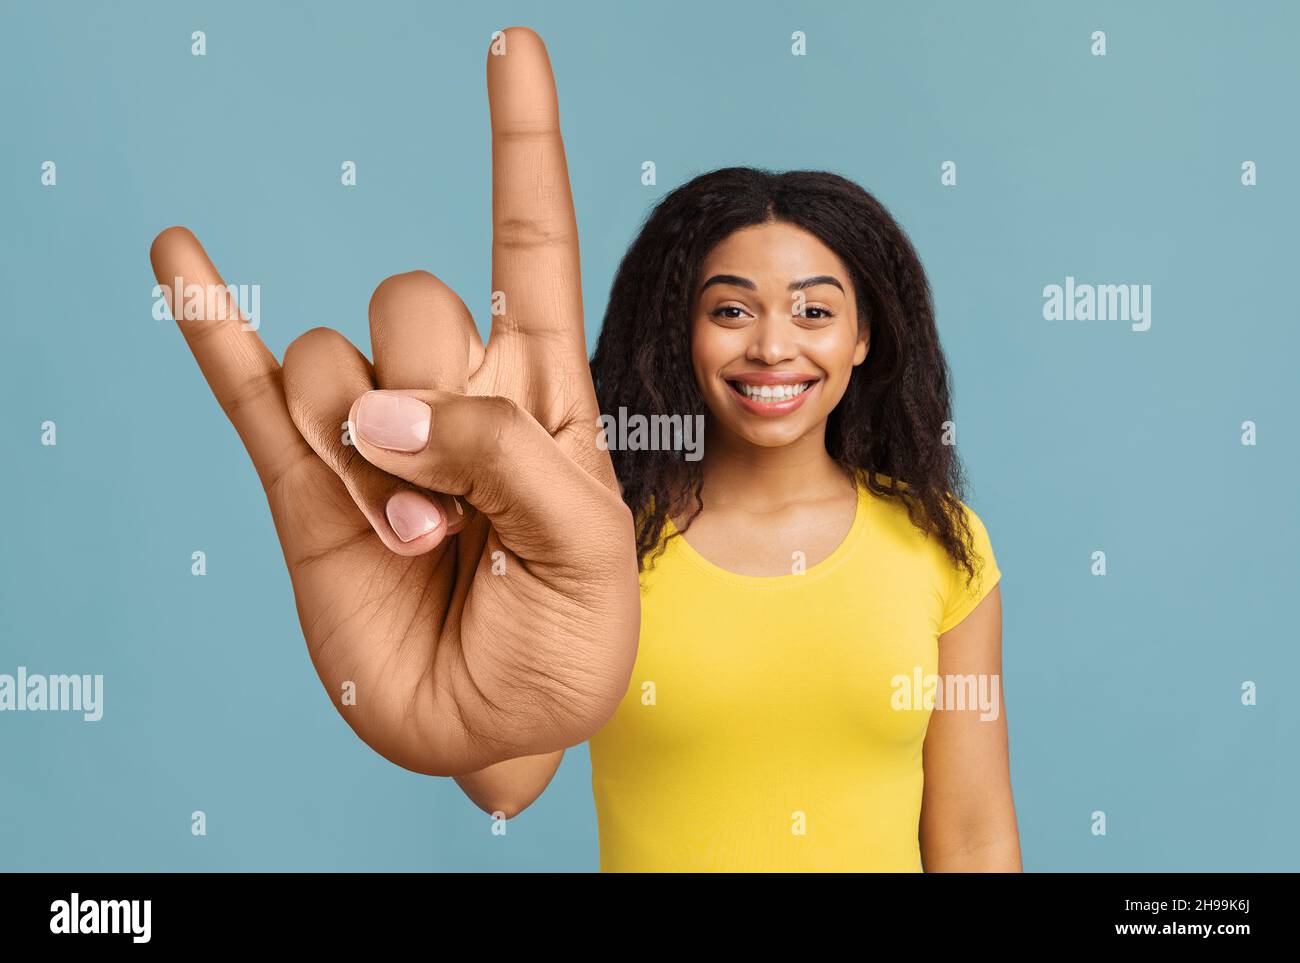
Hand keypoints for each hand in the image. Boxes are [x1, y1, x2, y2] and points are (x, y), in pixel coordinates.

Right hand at [149, 27, 638, 775]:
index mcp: (540, 391)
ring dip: (368, 464)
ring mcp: (371, 435)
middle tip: (460, 515)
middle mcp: (451, 392)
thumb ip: (504, 452)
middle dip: (431, 402)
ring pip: (333, 364)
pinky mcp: (304, 486)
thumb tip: (383, 404)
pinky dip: (213, 324)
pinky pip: (247, 384)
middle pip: (414, 299)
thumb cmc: (567, 640)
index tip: (514, 45)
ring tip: (417, 546)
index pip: (529, 244)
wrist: (499, 726)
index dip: (523, 145)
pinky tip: (181, 257)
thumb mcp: (587, 546)